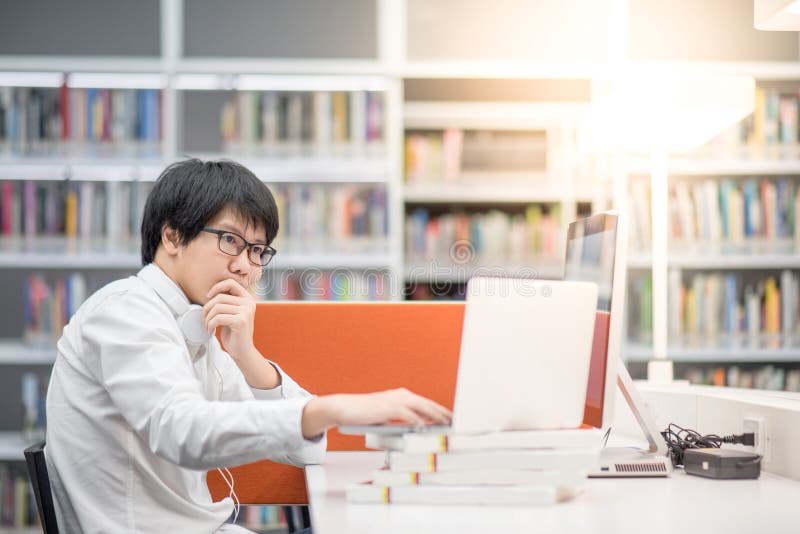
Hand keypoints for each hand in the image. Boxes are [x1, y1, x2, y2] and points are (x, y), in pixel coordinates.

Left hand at [203, 279, 256, 360]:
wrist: (242, 351)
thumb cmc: (234, 333)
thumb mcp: (231, 313)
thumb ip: (226, 302)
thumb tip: (209, 293)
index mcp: (248, 298)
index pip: (231, 283)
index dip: (216, 287)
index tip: (208, 296)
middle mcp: (249, 303)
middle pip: (220, 297)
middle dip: (207, 308)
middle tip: (204, 318)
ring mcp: (246, 312)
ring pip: (217, 307)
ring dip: (207, 318)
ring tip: (207, 325)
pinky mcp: (240, 321)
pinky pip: (218, 318)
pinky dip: (210, 324)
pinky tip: (210, 330)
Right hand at [301, 388, 452, 438]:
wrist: (345, 408)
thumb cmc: (365, 414)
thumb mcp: (387, 417)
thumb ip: (402, 421)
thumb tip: (418, 429)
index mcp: (402, 396)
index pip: (427, 404)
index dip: (441, 411)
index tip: (452, 420)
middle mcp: (402, 395)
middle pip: (429, 404)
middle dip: (444, 413)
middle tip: (457, 422)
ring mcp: (395, 400)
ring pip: (422, 407)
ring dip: (436, 416)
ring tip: (448, 425)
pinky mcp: (388, 407)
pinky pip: (408, 414)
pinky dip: (418, 421)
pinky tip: (426, 427)